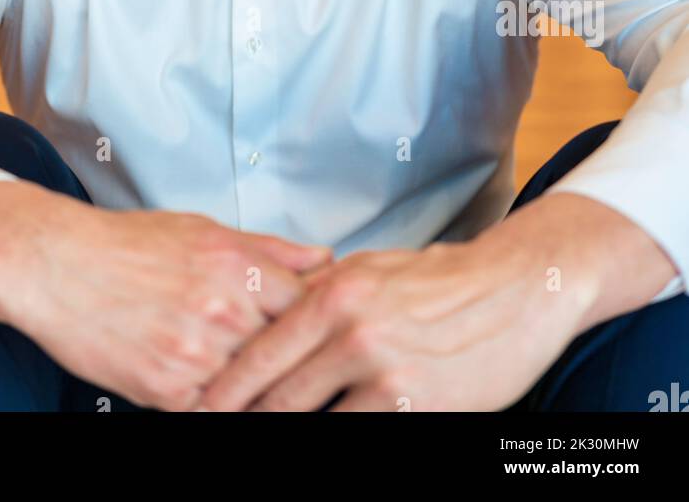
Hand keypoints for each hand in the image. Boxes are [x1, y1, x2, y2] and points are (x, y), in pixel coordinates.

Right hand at [0, 184, 332, 410]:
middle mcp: (222, 310)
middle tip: (297, 360)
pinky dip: (213, 399)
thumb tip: (323, 258)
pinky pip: (211, 408)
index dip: (314, 316)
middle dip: (288, 354)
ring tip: (242, 367)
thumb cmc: (128, 245)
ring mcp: (194, 355)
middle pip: (284, 349)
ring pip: (251, 385)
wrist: (56, 265)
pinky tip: (208, 382)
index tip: (319, 325)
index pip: (308, 305)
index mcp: (237, 266)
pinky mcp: (165, 392)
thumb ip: (268, 249)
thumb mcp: (203, 231)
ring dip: (253, 382)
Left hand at [194, 206, 600, 411]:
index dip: (221, 393)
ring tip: (259, 438)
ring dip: (285, 436)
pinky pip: (359, 436)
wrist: (516, 290)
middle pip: (276, 400)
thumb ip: (315, 293)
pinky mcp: (417, 410)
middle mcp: (354, 334)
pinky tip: (330, 433)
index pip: (259, 355)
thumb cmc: (438, 281)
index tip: (193, 413)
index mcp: (335, 294)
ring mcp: (388, 376)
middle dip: (241, 422)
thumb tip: (262, 316)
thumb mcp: (369, 270)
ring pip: (314, 426)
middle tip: (211, 430)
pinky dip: (339, 438)